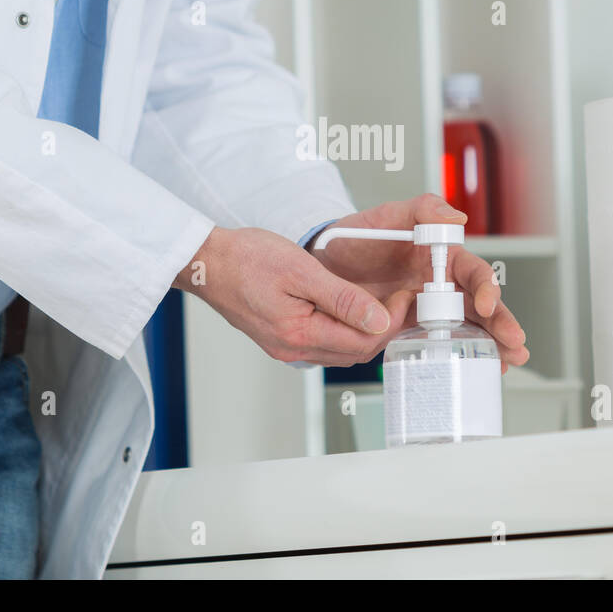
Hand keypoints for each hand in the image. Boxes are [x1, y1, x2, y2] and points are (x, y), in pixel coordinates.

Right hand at [174, 227, 413, 366]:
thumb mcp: (302, 271)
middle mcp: (293, 348)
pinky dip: (346, 330)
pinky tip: (354, 311)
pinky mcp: (282, 337)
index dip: (391, 323)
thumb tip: (378, 319)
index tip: (405, 299)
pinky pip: (325, 343)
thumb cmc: (246, 259)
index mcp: (298, 334)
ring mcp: (286, 345)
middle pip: (355, 352)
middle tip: (403, 302)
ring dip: (367, 332)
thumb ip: (343, 298)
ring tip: (386, 304)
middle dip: (385, 330)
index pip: (362, 342)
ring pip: (341, 350)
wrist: (207, 262)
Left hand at [309, 194, 529, 372]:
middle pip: (480, 305)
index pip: (473, 271)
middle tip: (516, 344)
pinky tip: (478, 369)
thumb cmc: (357, 236)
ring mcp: (428, 308)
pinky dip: (459, 356)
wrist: (324, 263)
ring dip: (491, 344)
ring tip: (508, 362)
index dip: (485, 287)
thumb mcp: (387, 215)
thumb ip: (422, 210)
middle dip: (501, 324)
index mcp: (442, 256)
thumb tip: (456, 218)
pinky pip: (438, 343)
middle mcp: (441, 283)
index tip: (486, 304)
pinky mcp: (411, 328)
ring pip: (467, 327)